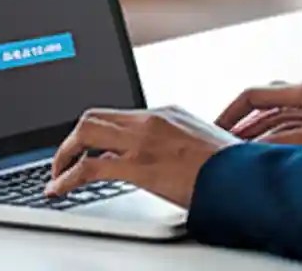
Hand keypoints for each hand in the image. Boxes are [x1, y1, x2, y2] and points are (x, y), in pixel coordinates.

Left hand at [45, 106, 239, 207]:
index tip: (87, 148)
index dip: (95, 132)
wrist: (244, 178)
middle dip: (72, 139)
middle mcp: (152, 120)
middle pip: (94, 117)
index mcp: (167, 113)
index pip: (118, 115)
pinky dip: (66, 178)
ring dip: (63, 155)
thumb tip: (173, 160)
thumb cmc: (232, 168)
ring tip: (57, 175)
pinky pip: (88, 168)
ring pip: (85, 133)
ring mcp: (144, 140)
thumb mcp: (204, 146)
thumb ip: (181, 146)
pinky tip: (59, 189)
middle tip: (65, 160)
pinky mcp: (138, 165)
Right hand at [216, 80, 301, 155]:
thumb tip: (251, 148)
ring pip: (283, 114)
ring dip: (262, 130)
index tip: (212, 128)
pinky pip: (299, 122)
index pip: (255, 94)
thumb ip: (280, 142)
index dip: (230, 112)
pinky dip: (282, 134)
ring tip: (245, 151)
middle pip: (267, 102)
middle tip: (225, 142)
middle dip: (243, 122)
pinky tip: (276, 151)